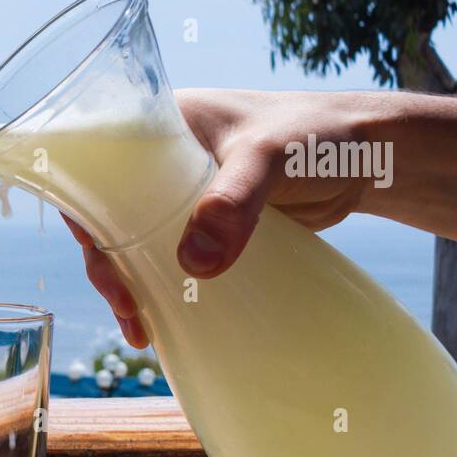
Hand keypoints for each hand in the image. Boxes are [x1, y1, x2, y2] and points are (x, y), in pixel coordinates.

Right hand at [70, 89, 367, 347]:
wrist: (372, 157)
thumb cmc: (319, 136)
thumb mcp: (270, 158)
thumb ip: (233, 203)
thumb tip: (194, 266)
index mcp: (158, 125)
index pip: (95, 167)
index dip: (83, 213)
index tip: (99, 256)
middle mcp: (160, 159)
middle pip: (109, 216)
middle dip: (108, 265)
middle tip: (127, 305)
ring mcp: (182, 194)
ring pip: (136, 244)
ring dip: (131, 286)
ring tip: (140, 330)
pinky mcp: (206, 224)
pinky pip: (169, 258)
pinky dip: (160, 290)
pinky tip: (161, 324)